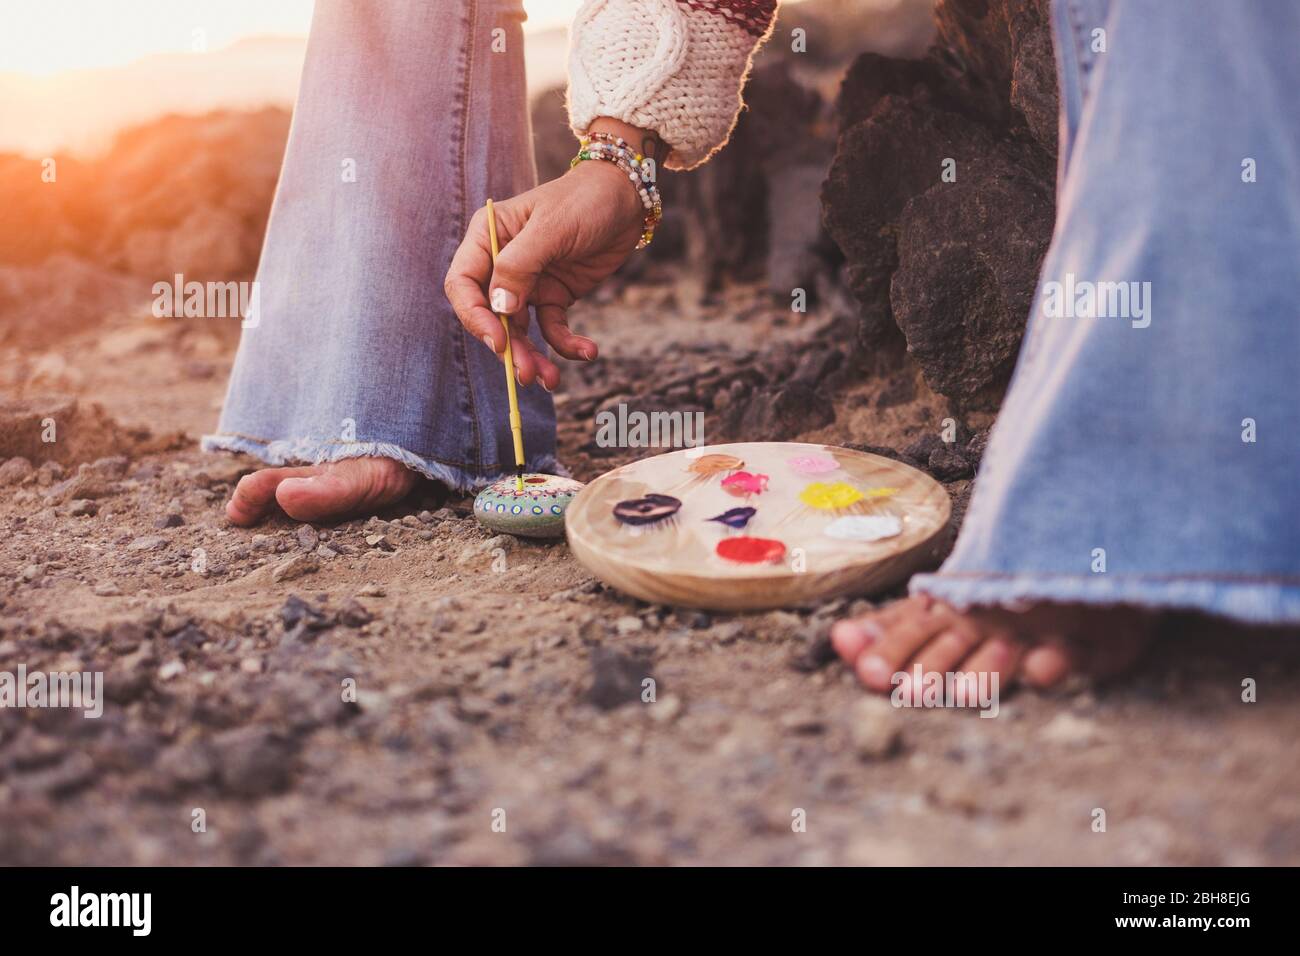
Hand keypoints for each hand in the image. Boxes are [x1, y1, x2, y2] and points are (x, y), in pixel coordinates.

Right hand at [444, 128, 653, 388]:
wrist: (626, 196)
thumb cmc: (584, 200)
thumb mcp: (551, 229)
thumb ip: (520, 266)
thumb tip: (499, 309)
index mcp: (487, 238)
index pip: (464, 285)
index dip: (476, 317)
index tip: (499, 342)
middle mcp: (502, 263)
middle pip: (492, 316)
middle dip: (509, 348)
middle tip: (527, 375)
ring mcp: (528, 282)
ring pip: (520, 330)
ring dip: (534, 356)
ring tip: (551, 380)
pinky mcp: (555, 295)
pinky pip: (553, 328)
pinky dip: (566, 344)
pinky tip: (587, 351)